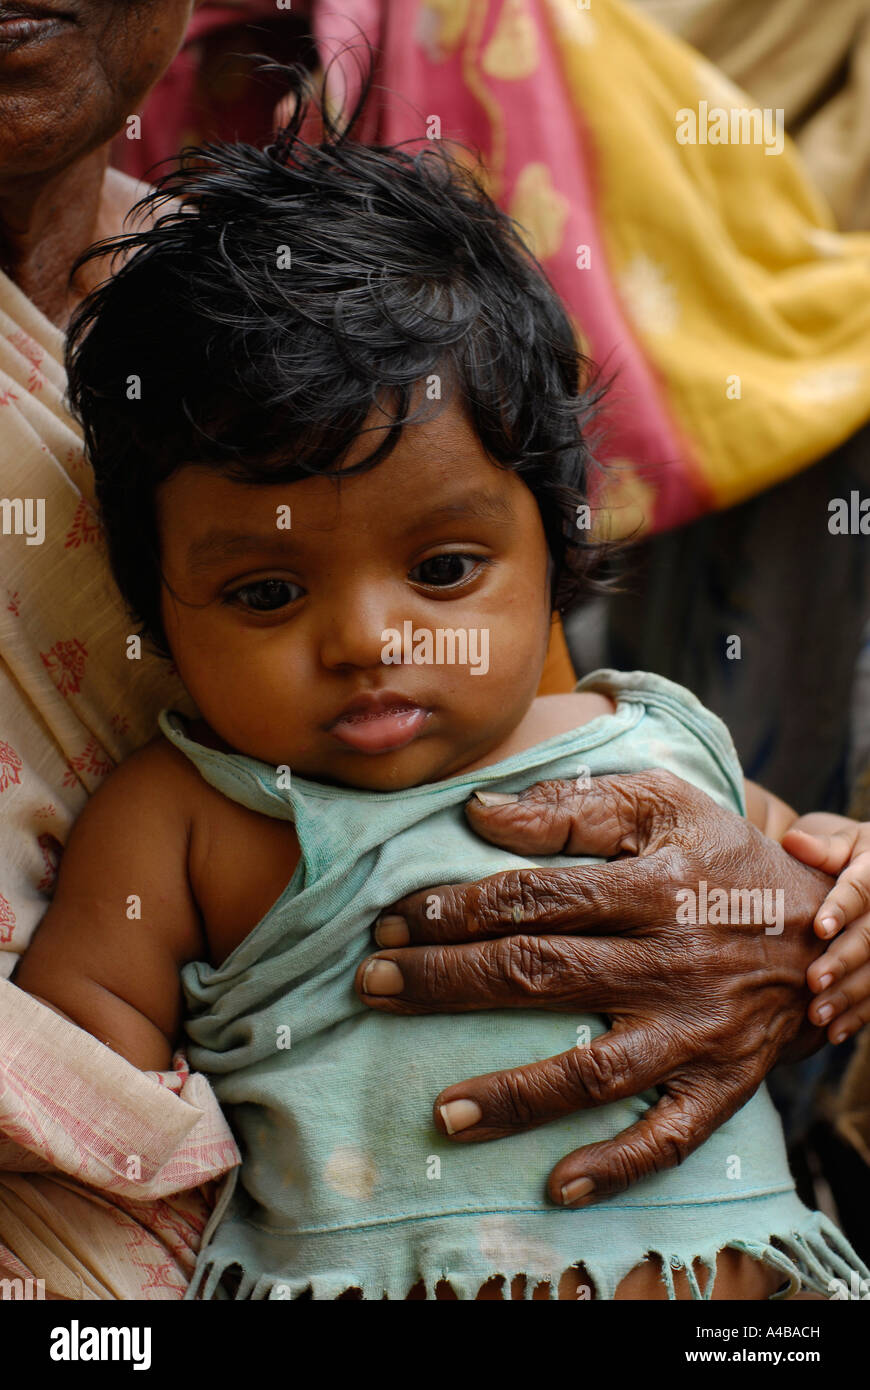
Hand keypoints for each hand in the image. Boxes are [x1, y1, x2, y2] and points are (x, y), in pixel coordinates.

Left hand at [355, 770, 830, 1205]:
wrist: (825, 929)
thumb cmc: (723, 857)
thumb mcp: (663, 803)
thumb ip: (572, 804)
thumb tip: (479, 812)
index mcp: (654, 884)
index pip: (536, 898)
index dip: (456, 910)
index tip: (394, 919)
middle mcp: (672, 959)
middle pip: (543, 975)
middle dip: (446, 983)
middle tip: (373, 985)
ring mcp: (698, 1030)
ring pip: (596, 1070)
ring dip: (515, 1094)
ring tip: (441, 1111)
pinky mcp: (722, 1084)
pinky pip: (669, 1136)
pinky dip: (616, 1164)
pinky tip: (556, 1184)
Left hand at [783, 814, 869, 1043]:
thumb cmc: (844, 850)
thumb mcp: (838, 838)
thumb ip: (821, 847)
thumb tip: (793, 842)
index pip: (861, 889)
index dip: (841, 908)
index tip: (819, 928)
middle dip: (844, 961)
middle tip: (813, 982)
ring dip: (850, 996)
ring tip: (817, 1015)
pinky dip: (860, 1015)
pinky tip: (836, 1032)